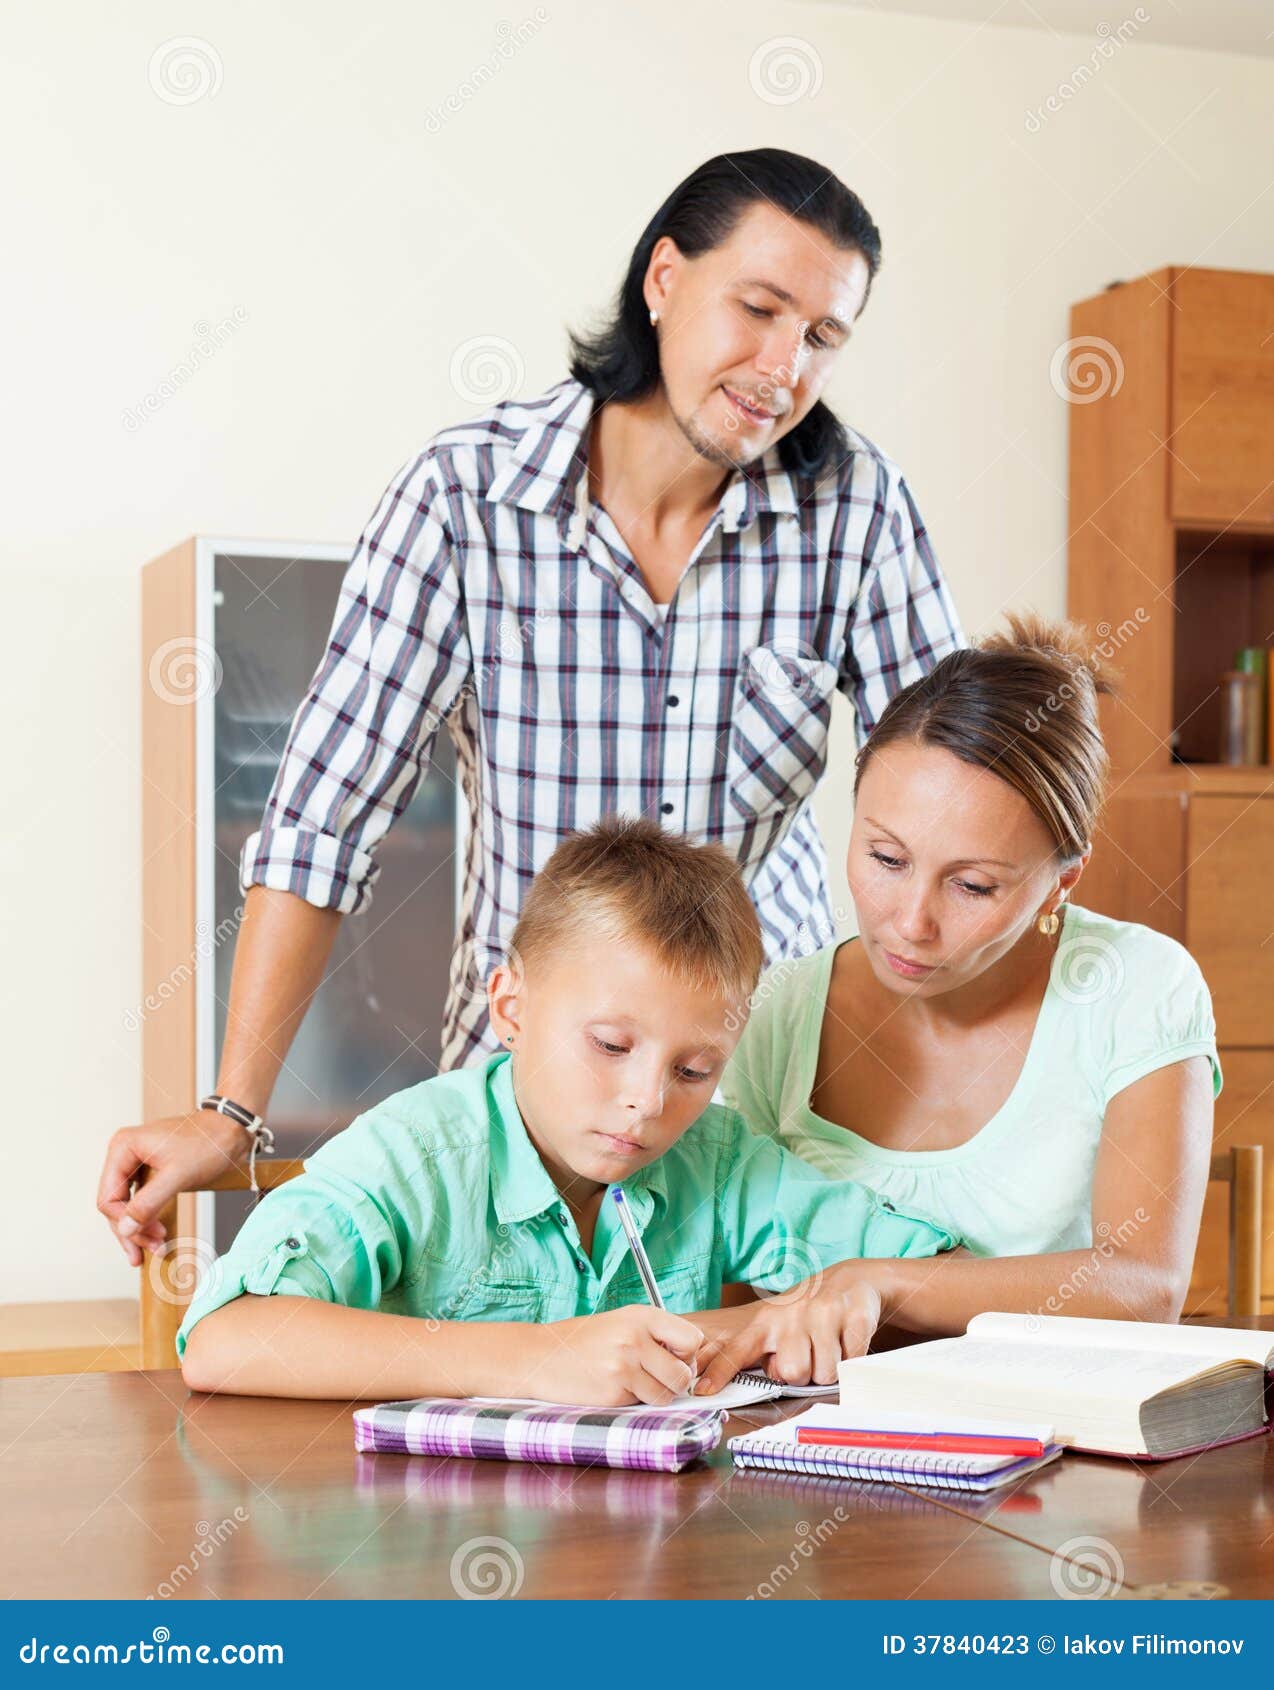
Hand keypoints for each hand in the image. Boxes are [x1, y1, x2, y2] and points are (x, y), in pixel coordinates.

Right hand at [97, 1109, 248, 1264]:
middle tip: (147, 1253)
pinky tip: (155, 1233)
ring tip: (155, 1248)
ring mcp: (136, 1161)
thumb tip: (125, 1228)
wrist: (232, 1129)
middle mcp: (124, 1152)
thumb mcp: (178, 1176)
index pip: (109, 1197)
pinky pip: (140, 1198)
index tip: (148, 1239)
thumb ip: (148, 1203)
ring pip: (127, 1204)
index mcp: (124, 1147)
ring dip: (139, 1227)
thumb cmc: (208, 1143)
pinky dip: (147, 1217)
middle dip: (132, 1229)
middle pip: (115, 1203)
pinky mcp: (149, 1169)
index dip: (124, 1223)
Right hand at [524, 1305, 704, 1406]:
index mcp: (641, 1316)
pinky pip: (642, 1405)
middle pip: (684, 1373)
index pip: (693, 1339)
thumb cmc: (581, 1340)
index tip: (674, 1359)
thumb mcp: (620, 1322)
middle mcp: (635, 1338)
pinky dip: (634, 1402)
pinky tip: (614, 1389)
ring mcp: (624, 1366)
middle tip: (656, 1378)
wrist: (538, 1355)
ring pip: (667, 1394)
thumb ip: (654, 1335)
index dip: (688, 1355)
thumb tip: (689, 1360)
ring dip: (656, 1395)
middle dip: (676, 1381)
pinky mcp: (613, 1393)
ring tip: (633, 1383)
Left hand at [692, 1273, 883, 1395]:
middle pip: (791, 1372)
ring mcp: (824, 1314)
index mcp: (766, 1322)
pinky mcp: (854, 1316)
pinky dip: (852, 1360)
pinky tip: (846, 1341)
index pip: (737, 1349)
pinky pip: (852, 1362)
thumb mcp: (778, 1326)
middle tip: (808, 1356)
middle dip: (802, 1374)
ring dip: (828, 1369)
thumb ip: (760, 1354)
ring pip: (824, 1374)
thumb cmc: (806, 1313)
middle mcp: (792, 1315)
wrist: (849, 1280)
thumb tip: (740, 1381)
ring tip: (827, 1347)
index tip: (702, 1391)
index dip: (719, 1372)